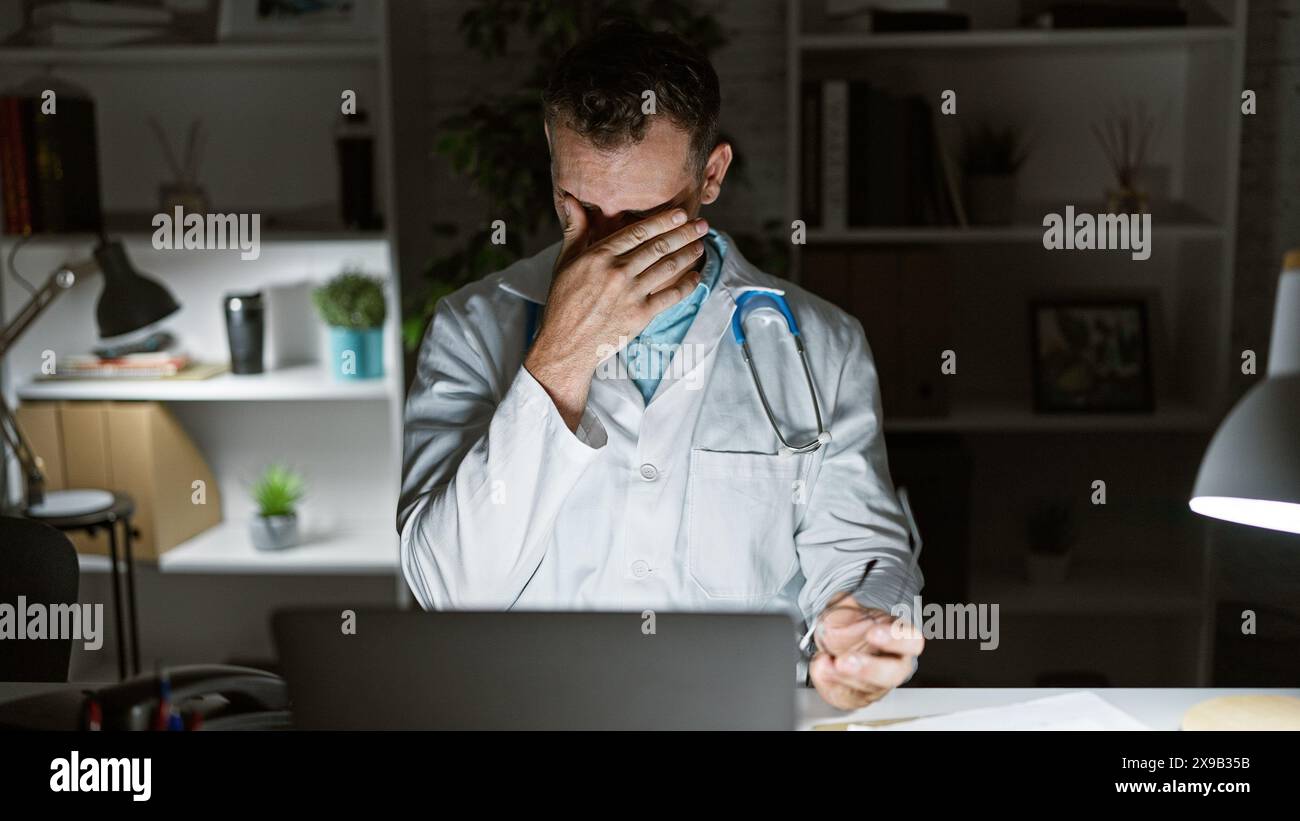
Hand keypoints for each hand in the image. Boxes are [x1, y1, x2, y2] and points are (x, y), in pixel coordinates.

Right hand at [524, 194, 707, 428]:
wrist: (566, 344)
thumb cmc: (563, 302)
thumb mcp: (564, 262)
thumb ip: (575, 230)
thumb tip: (570, 199)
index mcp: (599, 256)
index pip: (638, 232)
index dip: (663, 221)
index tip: (681, 213)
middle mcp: (617, 272)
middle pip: (659, 247)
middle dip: (684, 234)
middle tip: (702, 225)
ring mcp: (630, 294)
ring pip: (667, 268)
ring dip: (688, 255)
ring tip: (700, 246)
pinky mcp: (640, 315)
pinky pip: (671, 296)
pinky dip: (687, 285)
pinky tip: (696, 277)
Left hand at [809, 594, 924, 710]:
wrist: (835, 644)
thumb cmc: (851, 625)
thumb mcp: (846, 607)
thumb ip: (843, 606)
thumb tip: (840, 611)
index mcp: (899, 637)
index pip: (911, 641)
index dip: (895, 639)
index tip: (872, 633)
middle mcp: (894, 664)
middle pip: (894, 673)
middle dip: (868, 668)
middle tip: (844, 661)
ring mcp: (878, 684)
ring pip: (869, 688)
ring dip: (843, 677)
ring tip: (826, 663)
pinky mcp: (858, 698)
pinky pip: (845, 697)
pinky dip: (829, 683)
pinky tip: (822, 670)